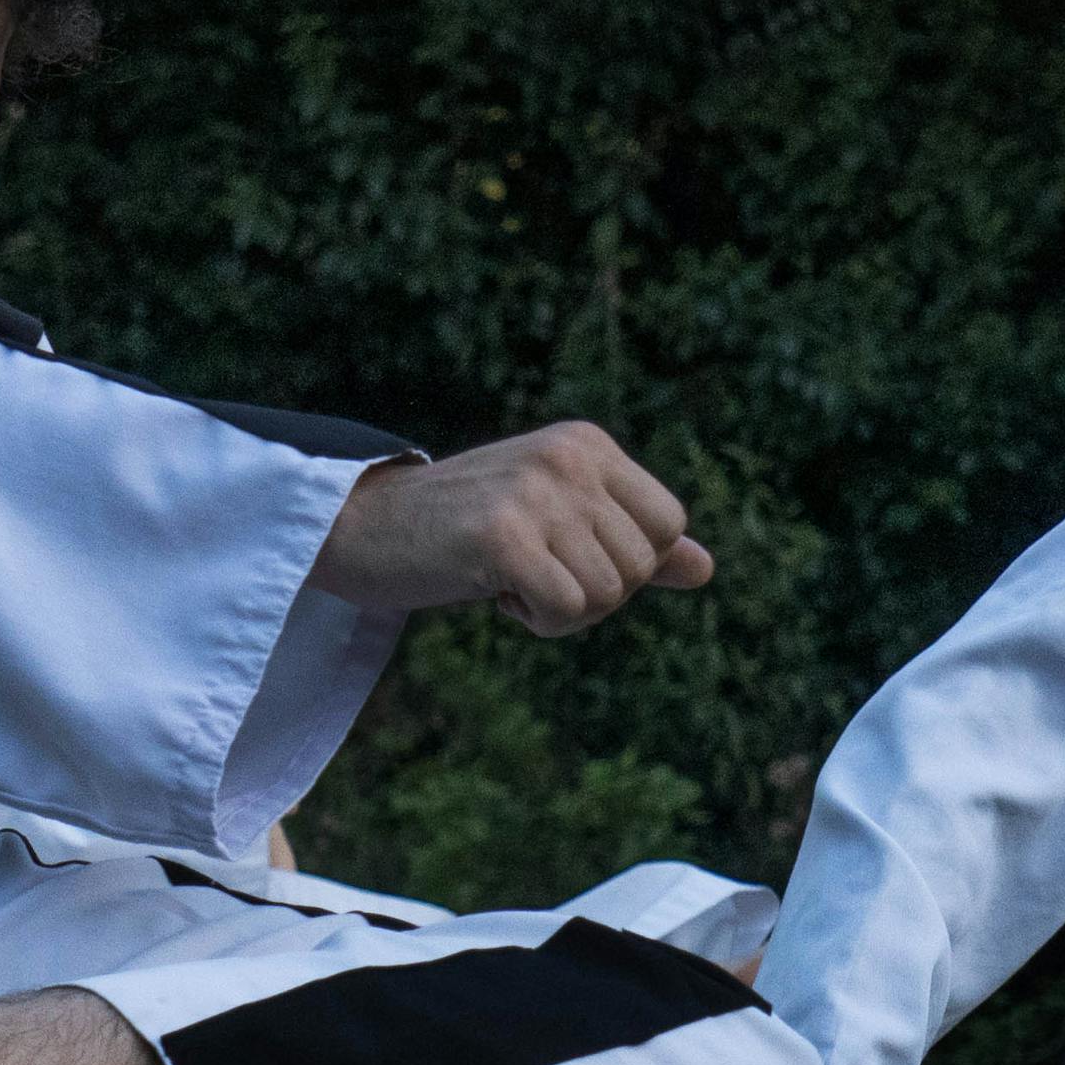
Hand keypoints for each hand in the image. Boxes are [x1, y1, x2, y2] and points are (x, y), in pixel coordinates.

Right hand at [312, 425, 712, 636]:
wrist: (359, 528)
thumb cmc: (459, 531)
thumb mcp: (555, 522)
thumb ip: (628, 540)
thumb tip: (705, 568)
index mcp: (588, 444)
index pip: (667, 524)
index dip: (628, 564)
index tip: (566, 556)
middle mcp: (569, 457)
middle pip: (642, 566)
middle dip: (594, 594)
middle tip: (530, 574)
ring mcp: (536, 493)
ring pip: (609, 595)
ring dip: (561, 610)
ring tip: (506, 578)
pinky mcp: (503, 536)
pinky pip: (568, 609)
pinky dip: (539, 620)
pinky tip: (494, 592)